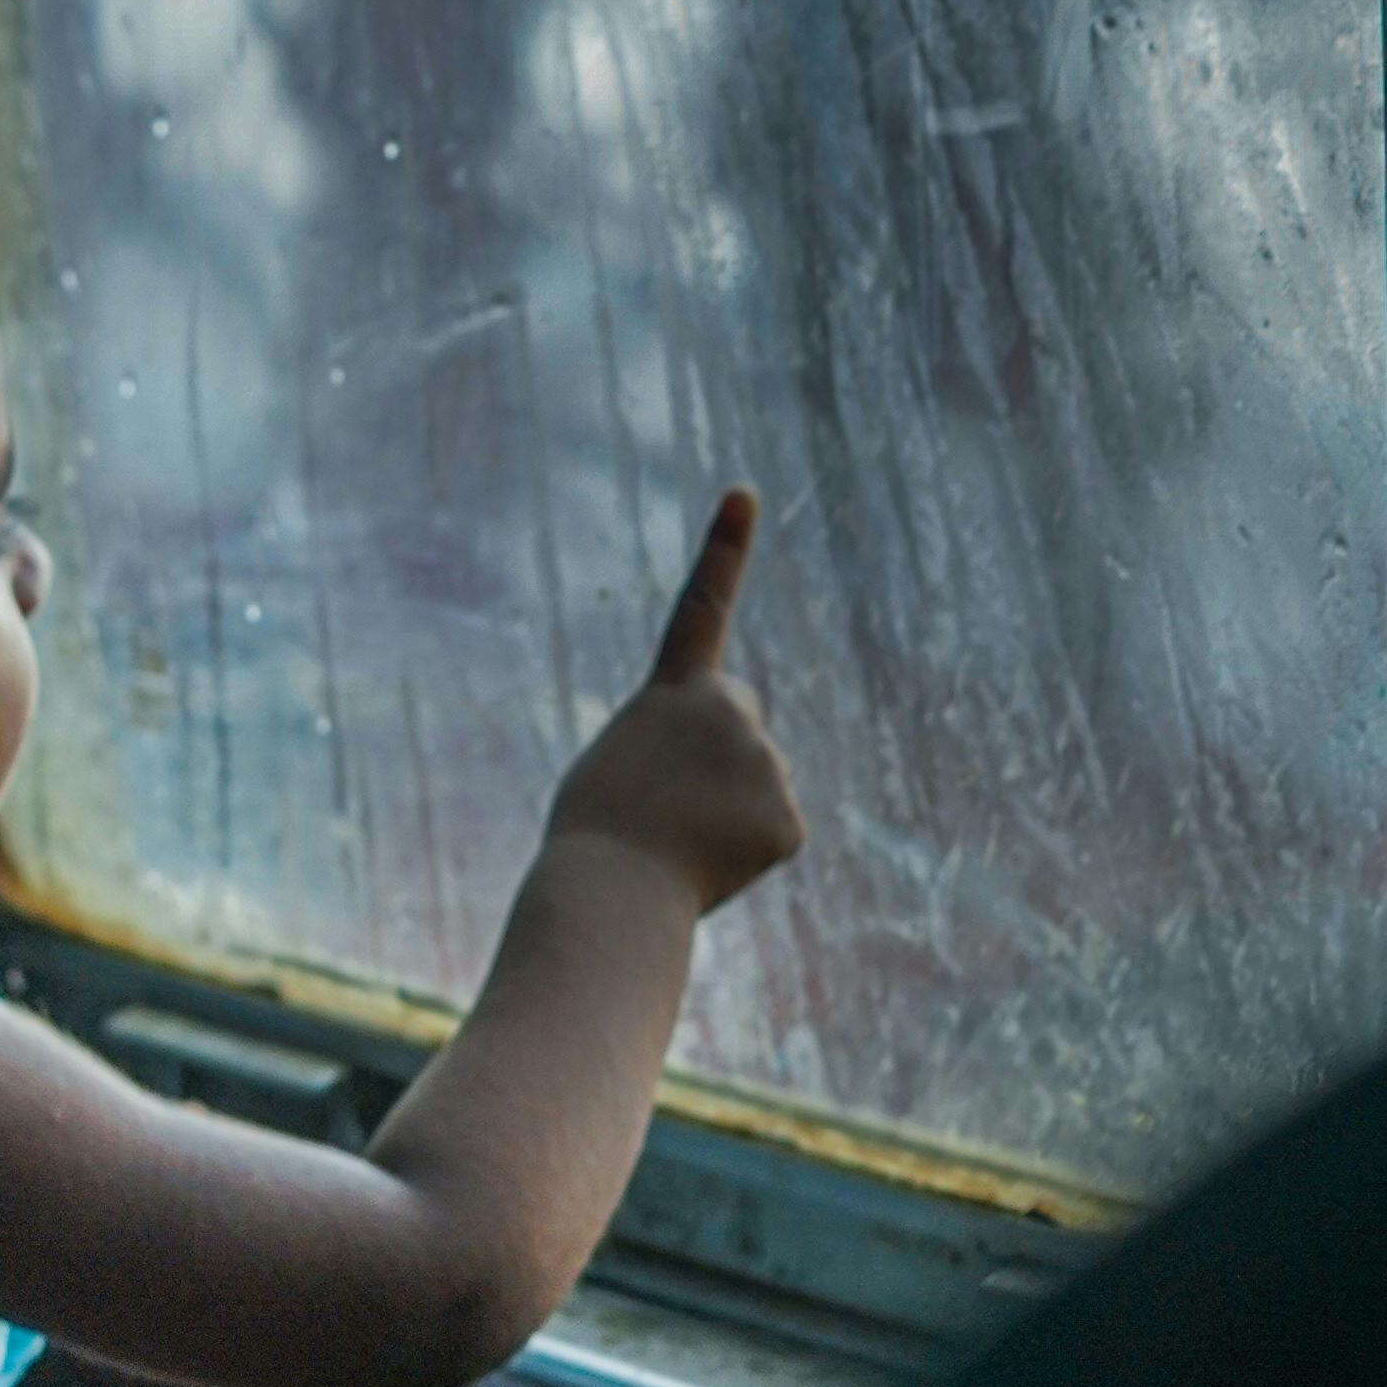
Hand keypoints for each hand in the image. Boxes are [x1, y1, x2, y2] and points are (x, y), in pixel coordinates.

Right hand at [544, 491, 805, 915]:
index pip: (702, 605)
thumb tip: (723, 775)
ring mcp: (766, 765)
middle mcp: (731, 713)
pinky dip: (744, 850)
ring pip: (754, 780)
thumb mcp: (624, 765)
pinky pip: (772, 831)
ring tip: (677, 836)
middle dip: (716, 749)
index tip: (745, 493)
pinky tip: (709, 863)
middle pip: (737, 721)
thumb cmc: (596, 833)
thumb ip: (677, 743)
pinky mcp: (789, 821)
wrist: (611, 893)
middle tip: (667, 797)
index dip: (723, 547)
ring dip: (721, 808)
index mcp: (675, 691)